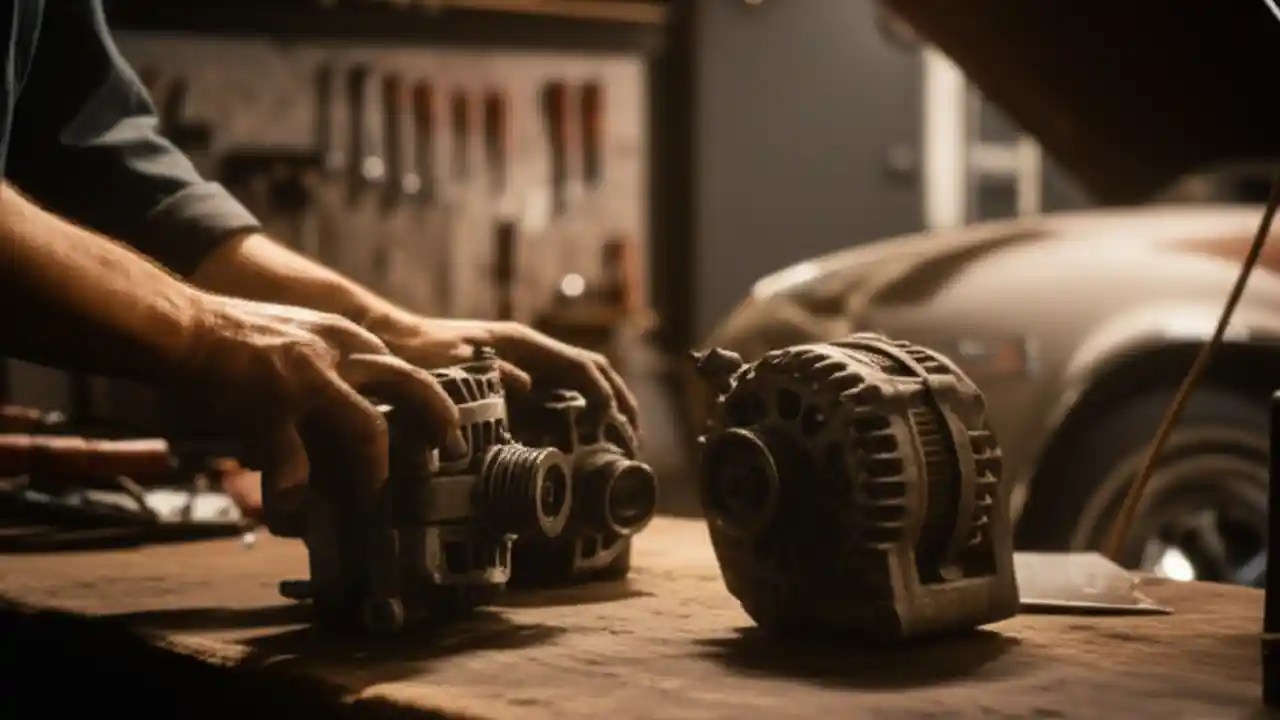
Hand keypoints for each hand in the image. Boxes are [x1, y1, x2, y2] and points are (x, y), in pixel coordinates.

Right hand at [168, 294, 461, 530]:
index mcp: (345, 338)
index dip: (430, 401)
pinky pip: (295, 466)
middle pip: (410, 383)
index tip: (446, 430)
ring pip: (367, 432)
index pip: (403, 366)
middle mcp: (336, 354)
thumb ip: (329, 374)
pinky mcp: (270, 406)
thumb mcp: (297, 338)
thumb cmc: (233, 340)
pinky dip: (297, 498)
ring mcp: (307, 379)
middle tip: (450, 453)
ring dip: (375, 476)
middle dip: (439, 420)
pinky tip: (290, 517)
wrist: (177, 326)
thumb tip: (346, 426)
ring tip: (373, 506)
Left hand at [372, 315, 639, 429]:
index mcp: (522, 343)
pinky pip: (557, 394)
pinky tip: (579, 439)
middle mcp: (529, 351)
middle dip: (619, 402)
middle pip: (592, 372)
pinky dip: (578, 413)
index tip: (613, 427)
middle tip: (632, 440)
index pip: (582, 368)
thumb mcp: (452, 366)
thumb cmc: (415, 354)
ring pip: (579, 382)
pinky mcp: (511, 379)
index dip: (604, 397)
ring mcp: (522, 363)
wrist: (386, 343)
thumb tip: (529, 387)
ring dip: (604, 407)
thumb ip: (489, 374)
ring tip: (619, 441)